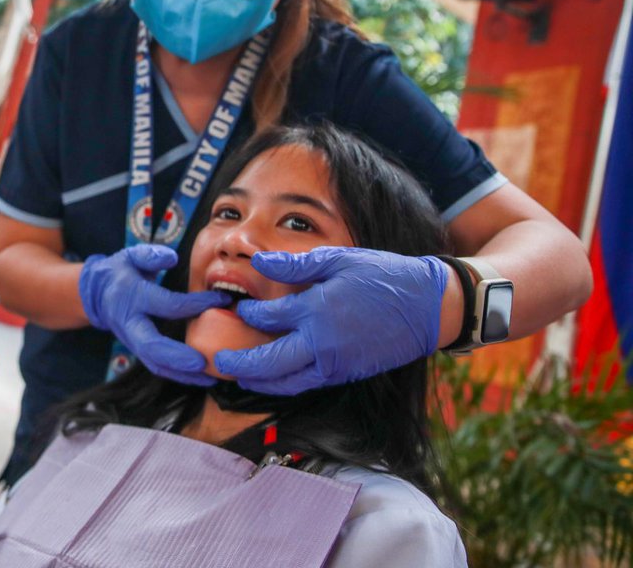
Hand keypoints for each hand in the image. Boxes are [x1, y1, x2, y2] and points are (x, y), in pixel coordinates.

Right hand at [79, 244, 225, 385]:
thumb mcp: (131, 256)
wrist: (97, 293)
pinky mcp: (138, 350)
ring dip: (182, 374)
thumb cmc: (121, 272)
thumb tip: (172, 258)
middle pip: (152, 346)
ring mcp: (132, 340)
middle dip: (177, 357)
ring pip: (154, 364)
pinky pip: (157, 367)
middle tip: (203, 362)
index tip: (222, 300)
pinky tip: (201, 378)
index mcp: (132, 297)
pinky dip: (179, 376)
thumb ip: (150, 255)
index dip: (195, 304)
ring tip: (211, 377)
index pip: (167, 304)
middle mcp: (130, 323)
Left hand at [213, 247, 447, 394]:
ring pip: (286, 382)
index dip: (249, 313)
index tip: (238, 308)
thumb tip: (259, 262)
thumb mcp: (339, 261)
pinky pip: (307, 384)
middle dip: (240, 363)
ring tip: (237, 376)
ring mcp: (335, 363)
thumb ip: (296, 265)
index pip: (269, 317)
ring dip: (258, 382)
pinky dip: (284, 385)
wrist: (428, 307)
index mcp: (319, 310)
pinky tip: (272, 378)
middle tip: (217, 360)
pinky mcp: (346, 374)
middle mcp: (323, 343)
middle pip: (269, 362)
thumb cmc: (384, 277)